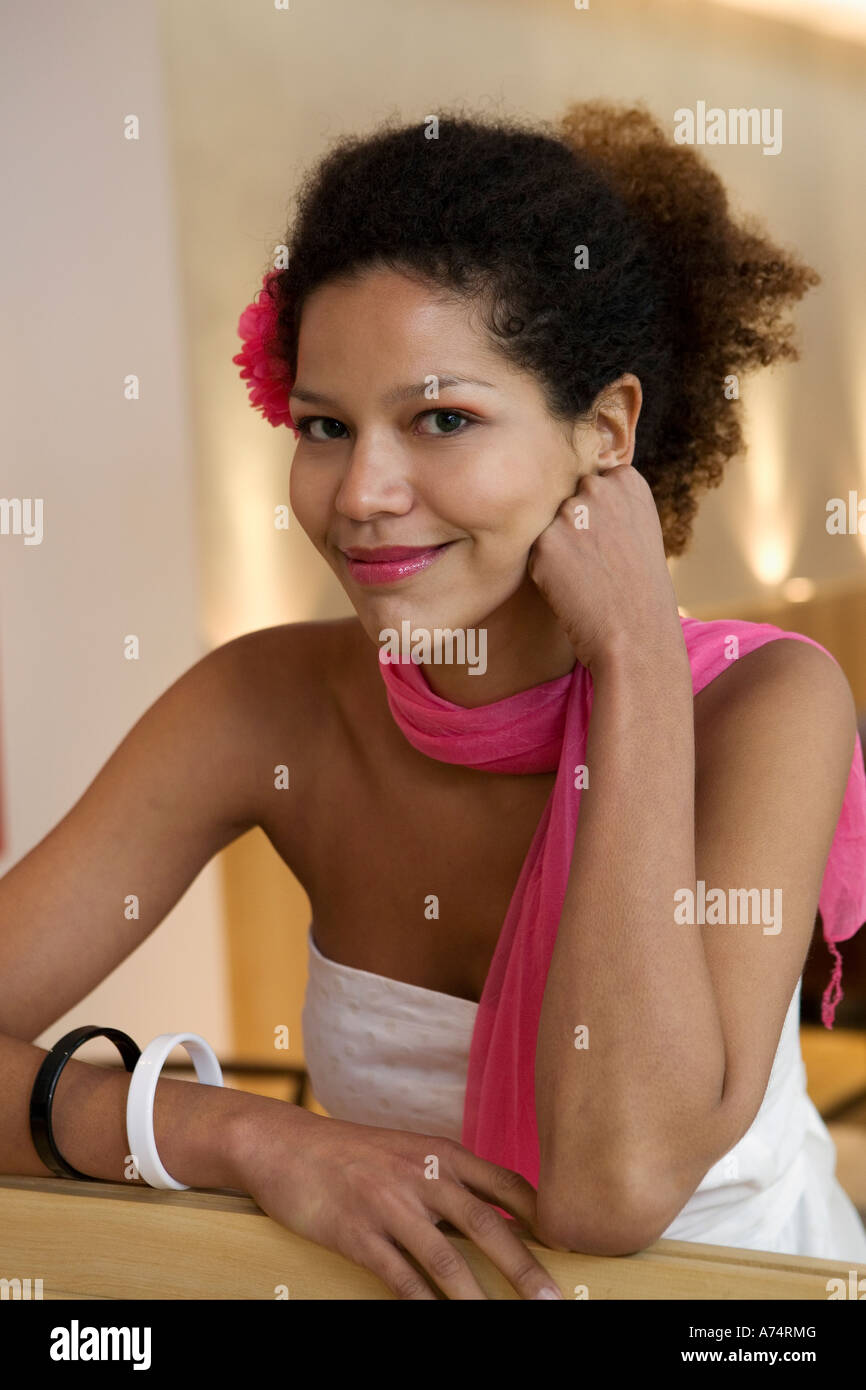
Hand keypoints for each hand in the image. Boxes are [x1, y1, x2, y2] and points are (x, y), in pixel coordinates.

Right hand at [237, 1107, 565, 1299]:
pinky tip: (438, 1322)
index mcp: (441, 1151)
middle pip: (487, 1224)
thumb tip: (495, 1215)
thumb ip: (447, 1177)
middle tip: (554, 1302)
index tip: (572, 1246)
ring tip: (503, 1325)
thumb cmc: (352, 1154)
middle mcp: (422, 1174)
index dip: (542, 1217)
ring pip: (446, 1259)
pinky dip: (423, 1305)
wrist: (284, 1145)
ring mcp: (389, 1203)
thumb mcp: (406, 1151)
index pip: (506, 1184)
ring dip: (479, 1300)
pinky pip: (399, 1278)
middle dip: (526, 1268)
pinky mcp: (357, 1232)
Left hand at [528, 464, 680, 672]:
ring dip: (559, 549)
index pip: (593, 481)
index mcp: (626, 480)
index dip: (598, 516)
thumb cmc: (641, 588)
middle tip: (598, 563)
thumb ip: (611, 502)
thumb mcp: (639, 528)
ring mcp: (569, 514)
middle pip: (567, 500)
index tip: (613, 541)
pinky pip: (536, 552)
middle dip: (575, 526)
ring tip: (588, 577)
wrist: (638, 634)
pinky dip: (547, 572)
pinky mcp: (544, 544)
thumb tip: (572, 494)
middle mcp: (597, 488)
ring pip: (549, 527)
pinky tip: (573, 588)